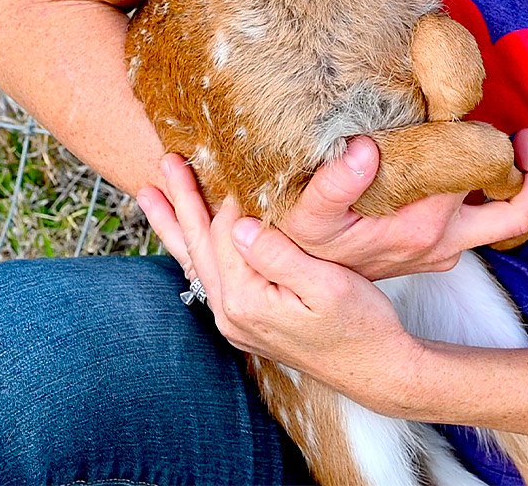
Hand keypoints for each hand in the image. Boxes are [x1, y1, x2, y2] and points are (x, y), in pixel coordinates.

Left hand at [136, 154, 418, 405]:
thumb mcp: (327, 285)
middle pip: (199, 245)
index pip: (224, 233)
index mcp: (246, 301)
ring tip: (152, 195)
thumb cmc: (361, 326)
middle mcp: (231, 315)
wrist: (376, 370)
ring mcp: (235, 322)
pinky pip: (210, 276)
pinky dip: (196, 249)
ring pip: (197, 262)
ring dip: (178, 224)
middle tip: (166, 162)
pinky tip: (190, 237)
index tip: (235, 156)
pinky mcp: (246, 322)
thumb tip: (241, 225)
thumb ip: (278, 255)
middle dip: (183, 201)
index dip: (229, 194)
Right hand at [278, 128, 527, 280]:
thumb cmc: (310, 248)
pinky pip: (476, 224)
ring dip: (508, 184)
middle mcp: (444, 241)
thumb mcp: (309, 218)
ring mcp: (444, 251)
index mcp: (424, 225)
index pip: (483, 178)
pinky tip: (460, 166)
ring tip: (501, 143)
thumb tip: (365, 148)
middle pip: (516, 213)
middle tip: (525, 137)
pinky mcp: (437, 254)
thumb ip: (333, 185)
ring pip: (502, 221)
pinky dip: (479, 194)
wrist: (311, 290)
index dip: (498, 146)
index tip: (499, 124)